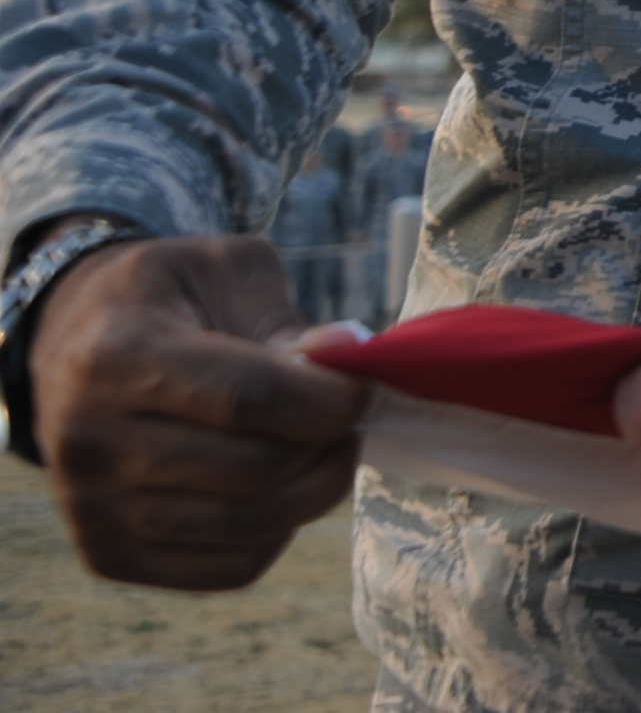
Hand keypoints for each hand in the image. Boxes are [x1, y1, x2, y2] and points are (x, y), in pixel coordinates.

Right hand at [26, 232, 372, 588]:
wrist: (74, 345)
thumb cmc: (169, 300)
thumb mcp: (223, 274)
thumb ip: (285, 319)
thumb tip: (351, 353)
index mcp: (115, 356)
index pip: (247, 398)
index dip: (327, 400)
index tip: (362, 387)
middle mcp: (87, 442)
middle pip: (253, 470)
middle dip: (328, 445)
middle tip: (349, 419)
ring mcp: (89, 509)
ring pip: (247, 526)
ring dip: (314, 491)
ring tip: (326, 449)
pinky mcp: (107, 555)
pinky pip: (228, 569)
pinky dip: (280, 534)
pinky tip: (283, 489)